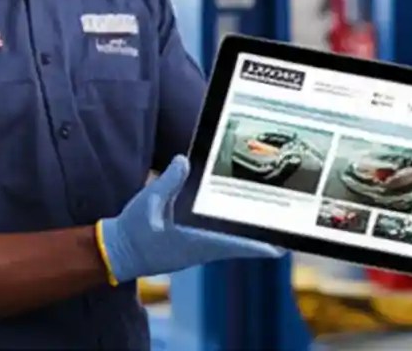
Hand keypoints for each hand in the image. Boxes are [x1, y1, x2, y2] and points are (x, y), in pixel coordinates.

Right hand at [96, 155, 282, 284]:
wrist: (120, 251)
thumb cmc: (133, 230)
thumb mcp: (148, 202)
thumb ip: (168, 181)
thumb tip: (185, 159)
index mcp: (194, 242)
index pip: (234, 245)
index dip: (259, 245)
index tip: (281, 246)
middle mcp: (203, 248)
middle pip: (243, 242)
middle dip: (264, 234)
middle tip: (291, 223)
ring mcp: (201, 248)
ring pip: (235, 241)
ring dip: (252, 231)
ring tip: (277, 218)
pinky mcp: (197, 244)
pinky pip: (225, 239)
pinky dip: (237, 229)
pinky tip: (246, 216)